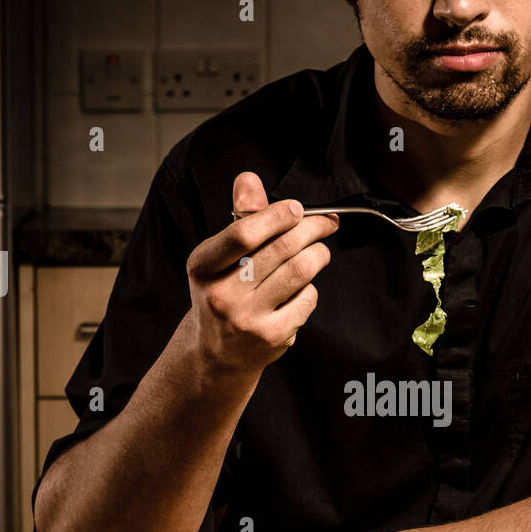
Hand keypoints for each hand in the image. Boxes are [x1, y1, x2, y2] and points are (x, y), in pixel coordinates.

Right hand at [181, 171, 338, 373]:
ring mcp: (246, 318)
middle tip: (327, 222)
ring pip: (300, 271)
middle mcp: (221, 294)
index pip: (243, 233)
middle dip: (311, 229)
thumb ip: (239, 218)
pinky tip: (302, 288)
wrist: (217, 352)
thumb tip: (249, 178)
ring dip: (318, 255)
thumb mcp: (219, 256)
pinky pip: (306, 299)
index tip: (298, 208)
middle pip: (280, 249)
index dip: (277, 215)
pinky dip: (311, 288)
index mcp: (203, 265)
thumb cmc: (224, 292)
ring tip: (320, 251)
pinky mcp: (271, 336)